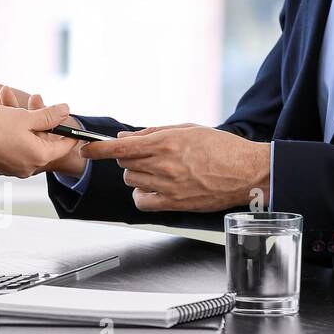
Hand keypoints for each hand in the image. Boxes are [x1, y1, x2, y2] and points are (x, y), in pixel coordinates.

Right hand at [0, 100, 77, 177]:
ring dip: (19, 120)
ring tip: (5, 99)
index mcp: (39, 156)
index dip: (68, 130)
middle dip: (37, 118)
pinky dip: (8, 129)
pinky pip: (11, 145)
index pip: (64, 145)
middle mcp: (28, 167)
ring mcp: (13, 168)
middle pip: (42, 141)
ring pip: (24, 140)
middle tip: (32, 100)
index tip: (67, 118)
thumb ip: (48, 115)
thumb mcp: (24, 117)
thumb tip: (65, 111)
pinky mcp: (0, 165)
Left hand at [80, 124, 270, 211]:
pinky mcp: (174, 204)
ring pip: (132, 181)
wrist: (247, 172)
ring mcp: (168, 186)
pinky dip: (141, 194)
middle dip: (127, 157)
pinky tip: (152, 187)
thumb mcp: (187, 129)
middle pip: (124, 163)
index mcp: (167, 143)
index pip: (121, 147)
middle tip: (144, 154)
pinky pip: (142, 202)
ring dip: (136, 174)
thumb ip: (153, 133)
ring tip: (156, 169)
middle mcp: (164, 165)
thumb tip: (125, 136)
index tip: (86, 148)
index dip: (98, 148)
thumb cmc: (221, 147)